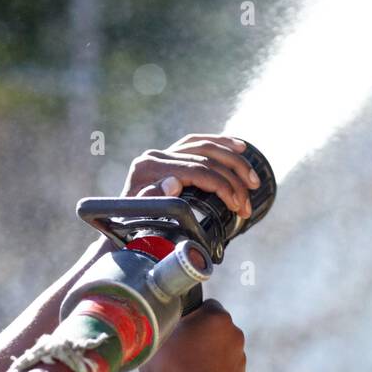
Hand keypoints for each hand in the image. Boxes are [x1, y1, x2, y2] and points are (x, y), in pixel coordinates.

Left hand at [120, 132, 260, 218]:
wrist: (118, 228)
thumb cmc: (129, 229)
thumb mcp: (138, 219)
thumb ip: (153, 199)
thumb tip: (174, 182)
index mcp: (148, 168)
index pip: (195, 170)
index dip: (221, 186)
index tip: (237, 205)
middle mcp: (155, 156)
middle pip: (205, 158)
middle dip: (232, 181)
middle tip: (247, 203)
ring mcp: (163, 153)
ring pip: (206, 147)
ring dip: (234, 162)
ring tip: (253, 181)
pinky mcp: (170, 155)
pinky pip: (199, 143)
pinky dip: (221, 144)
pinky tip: (240, 149)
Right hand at [140, 299, 246, 371]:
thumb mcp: (156, 341)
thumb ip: (162, 327)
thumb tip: (155, 323)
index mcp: (216, 317)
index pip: (205, 305)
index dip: (189, 315)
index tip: (176, 328)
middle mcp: (234, 332)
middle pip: (214, 327)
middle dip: (200, 334)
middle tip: (179, 350)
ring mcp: (240, 356)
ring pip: (220, 348)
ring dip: (207, 354)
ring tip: (186, 370)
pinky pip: (224, 369)